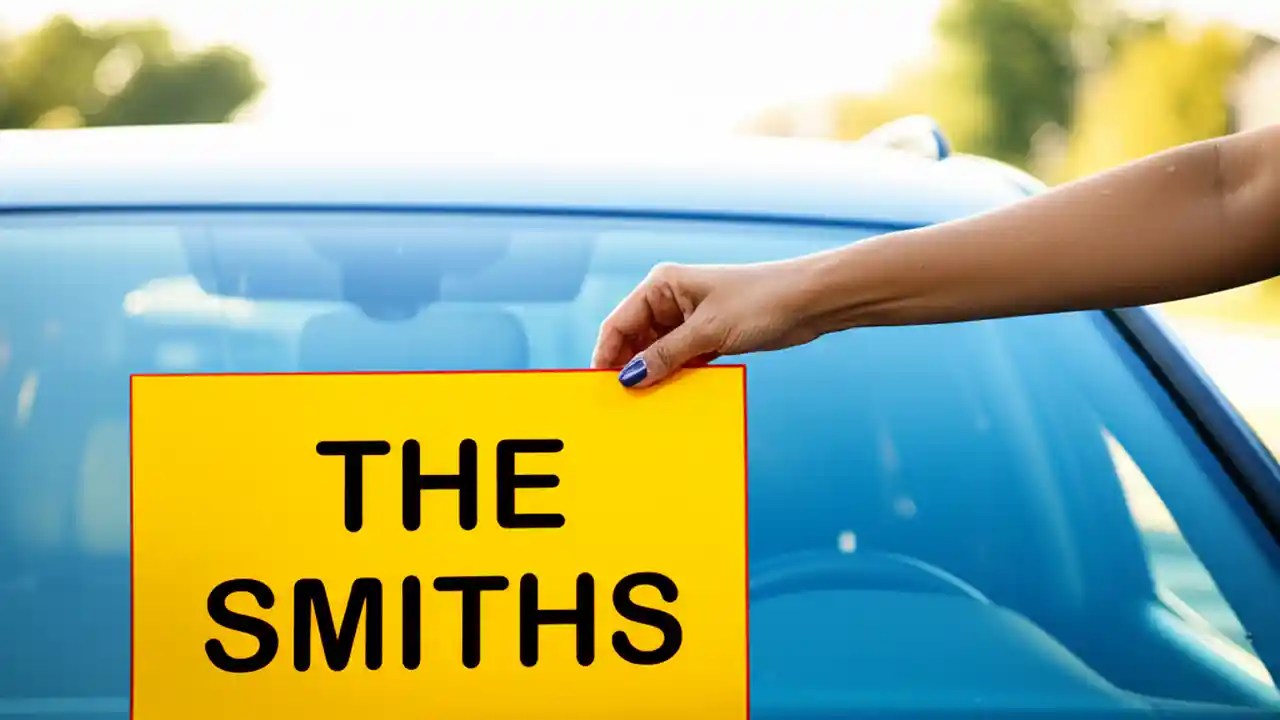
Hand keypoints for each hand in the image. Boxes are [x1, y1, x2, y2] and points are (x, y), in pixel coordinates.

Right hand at [591, 260, 820, 387]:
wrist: (809, 301)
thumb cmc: (761, 301)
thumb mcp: (707, 331)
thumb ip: (665, 355)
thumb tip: (630, 378)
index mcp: (662, 285)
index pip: (619, 322)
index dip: (606, 353)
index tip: (599, 386)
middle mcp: (670, 299)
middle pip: (634, 338)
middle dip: (627, 367)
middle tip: (620, 401)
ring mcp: (689, 319)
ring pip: (656, 352)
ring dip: (652, 374)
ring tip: (643, 403)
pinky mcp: (707, 335)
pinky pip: (679, 359)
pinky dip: (674, 376)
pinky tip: (670, 396)